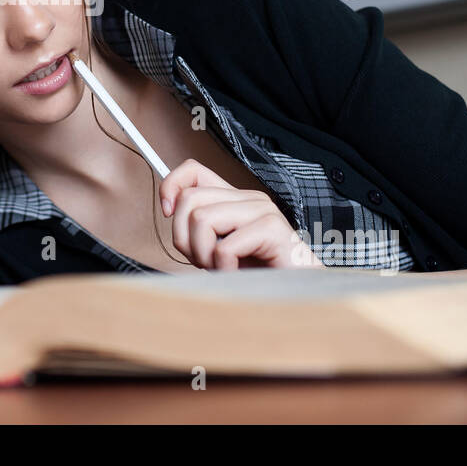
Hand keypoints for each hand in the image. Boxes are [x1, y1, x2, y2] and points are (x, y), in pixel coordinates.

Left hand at [159, 158, 323, 269]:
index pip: (193, 170)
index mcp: (235, 199)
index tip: (167, 212)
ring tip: (222, 268)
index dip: (171, 186)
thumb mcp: (217, 250)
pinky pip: (224, 247)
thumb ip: (197, 230)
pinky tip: (238, 274)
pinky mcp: (272, 229)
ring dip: (203, 255)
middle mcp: (249, 198)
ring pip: (201, 219)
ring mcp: (262, 210)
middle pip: (190, 199)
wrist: (299, 295)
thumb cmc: (258, 276)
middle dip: (184, 238)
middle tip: (204, 260)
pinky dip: (223, 268)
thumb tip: (168, 209)